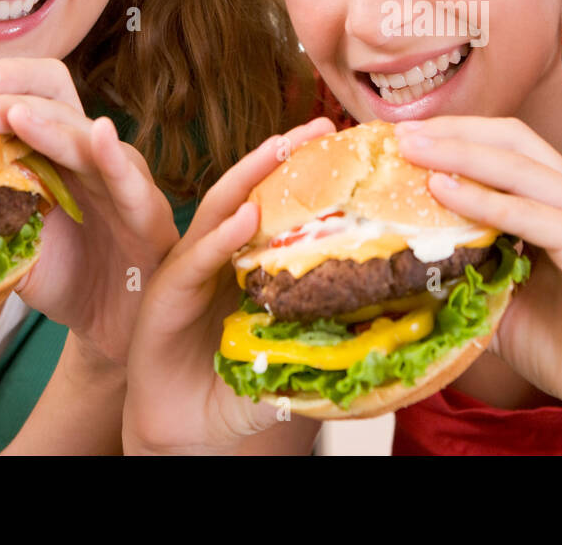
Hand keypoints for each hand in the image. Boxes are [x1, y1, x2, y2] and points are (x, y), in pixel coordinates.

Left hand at [0, 58, 177, 363]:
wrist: (113, 326)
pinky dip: (114, 157)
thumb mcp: (11, 243)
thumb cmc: (68, 276)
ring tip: (15, 115)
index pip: (33, 95)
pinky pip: (129, 181)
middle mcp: (90, 155)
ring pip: (87, 137)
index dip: (1, 83)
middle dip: (13, 94)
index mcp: (56, 153)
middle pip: (58, 98)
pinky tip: (101, 134)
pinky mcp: (147, 212)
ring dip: (50, 124)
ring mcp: (122, 179)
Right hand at [123, 118, 334, 454]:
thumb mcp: (296, 357)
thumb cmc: (237, 393)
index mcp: (246, 264)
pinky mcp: (163, 300)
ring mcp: (187, 274)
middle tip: (320, 123)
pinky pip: (195, 262)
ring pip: (218, 213)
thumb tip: (398, 327)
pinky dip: (220, 238)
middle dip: (280, 153)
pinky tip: (244, 219)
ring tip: (281, 147)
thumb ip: (332, 337)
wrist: (187, 439)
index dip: (306, 172)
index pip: (277, 206)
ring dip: (249, 177)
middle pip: (249, 192)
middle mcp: (215, 258)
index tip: (344, 142)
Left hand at [394, 115, 561, 453]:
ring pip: (516, 166)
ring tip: (410, 148)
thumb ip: (474, 274)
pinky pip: (527, 214)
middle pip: (512, 139)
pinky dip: (481, 200)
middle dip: (452, 129)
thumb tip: (415, 267)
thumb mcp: (508, 306)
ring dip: (457, 152)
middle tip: (400, 132)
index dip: (457, 136)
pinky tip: (442, 190)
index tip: (405, 138)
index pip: (508, 149)